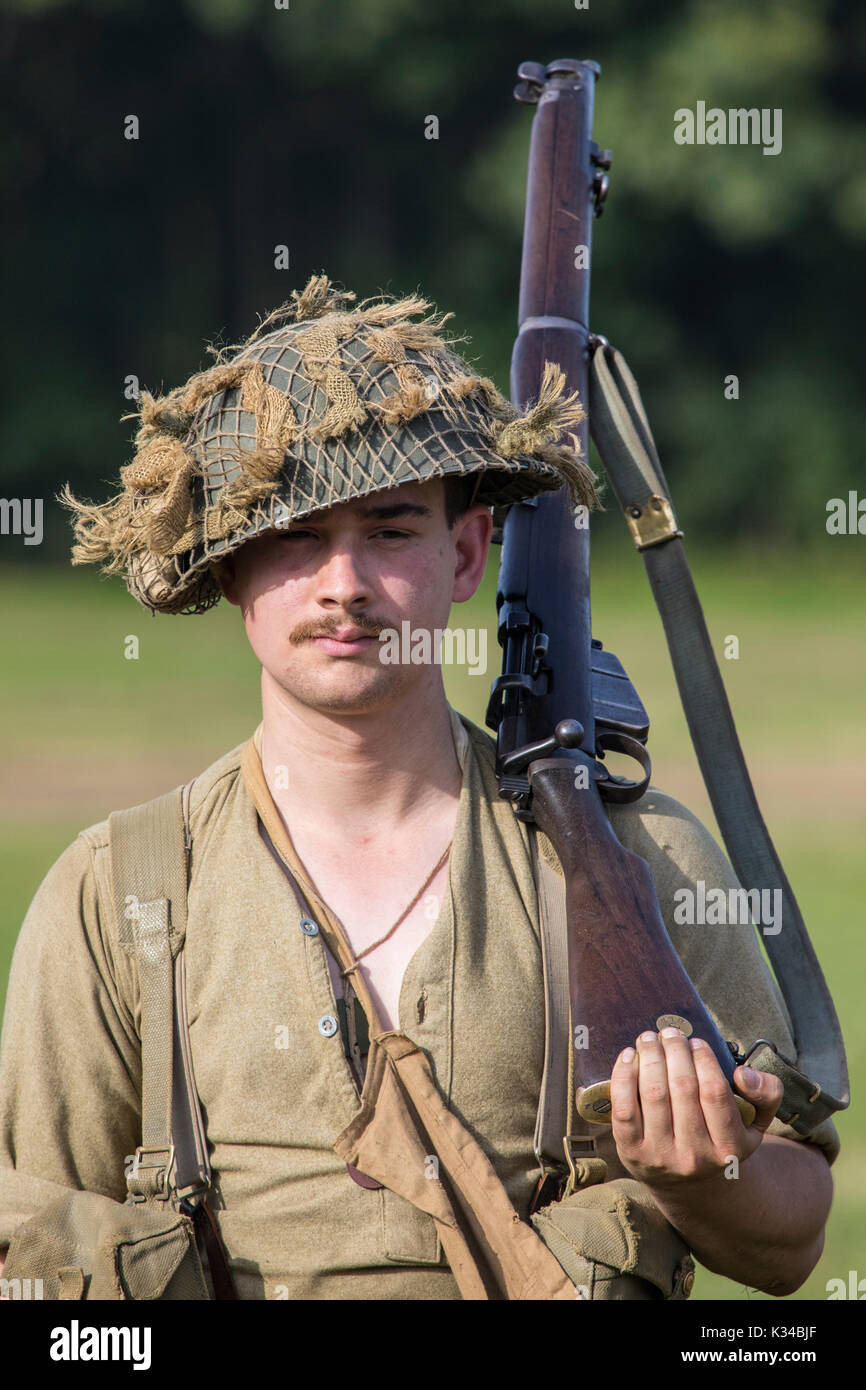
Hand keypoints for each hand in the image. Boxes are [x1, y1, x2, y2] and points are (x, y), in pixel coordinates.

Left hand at [600, 1027, 782, 1190]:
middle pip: (682, 1087)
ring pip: (653, 1093)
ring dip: (649, 1056)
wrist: (687, 1183)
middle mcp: (695, 1157)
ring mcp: (661, 1156)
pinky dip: (623, 1075)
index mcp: (729, 1148)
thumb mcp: (756, 1123)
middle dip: (674, 1050)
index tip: (696, 1041)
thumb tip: (743, 1073)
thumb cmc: (720, 1138)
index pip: (715, 1092)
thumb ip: (767, 1093)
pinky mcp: (632, 1152)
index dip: (703, 1059)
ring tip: (649, 1038)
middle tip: (670, 1032)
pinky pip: (624, 1108)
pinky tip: (629, 1056)